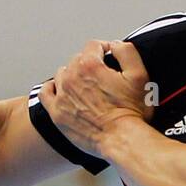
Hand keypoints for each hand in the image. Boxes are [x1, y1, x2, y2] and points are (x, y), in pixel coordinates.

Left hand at [42, 39, 151, 154]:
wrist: (122, 140)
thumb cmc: (131, 112)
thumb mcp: (139, 75)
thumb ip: (126, 52)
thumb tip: (115, 45)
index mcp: (90, 66)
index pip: (94, 46)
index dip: (104, 49)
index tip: (109, 57)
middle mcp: (72, 78)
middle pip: (77, 59)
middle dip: (90, 64)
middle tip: (103, 77)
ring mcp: (62, 95)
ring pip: (63, 74)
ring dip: (73, 76)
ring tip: (86, 86)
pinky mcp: (57, 113)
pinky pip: (46, 93)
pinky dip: (52, 88)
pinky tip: (61, 90)